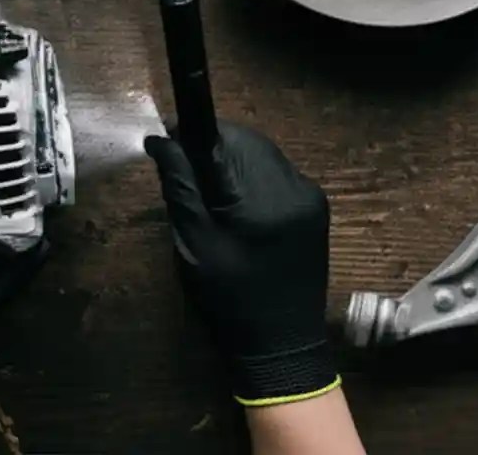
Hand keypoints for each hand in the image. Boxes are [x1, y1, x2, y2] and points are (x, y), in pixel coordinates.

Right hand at [145, 122, 337, 405]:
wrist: (281, 345)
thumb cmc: (228, 300)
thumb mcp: (194, 245)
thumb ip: (181, 187)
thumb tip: (160, 140)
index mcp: (262, 199)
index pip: (225, 137)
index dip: (193, 132)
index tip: (168, 142)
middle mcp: (295, 188)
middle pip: (248, 142)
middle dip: (213, 148)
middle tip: (183, 175)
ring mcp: (311, 198)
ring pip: (263, 155)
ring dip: (234, 163)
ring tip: (210, 197)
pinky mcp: (317, 208)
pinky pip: (278, 175)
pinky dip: (253, 180)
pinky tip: (238, 210)